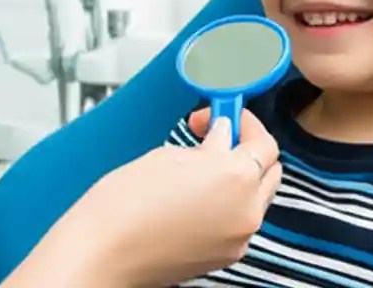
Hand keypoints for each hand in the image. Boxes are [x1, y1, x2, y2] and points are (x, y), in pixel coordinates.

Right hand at [51, 109, 282, 286]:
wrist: (104, 250)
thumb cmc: (124, 204)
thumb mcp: (167, 156)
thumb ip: (205, 147)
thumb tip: (221, 139)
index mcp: (235, 177)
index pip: (264, 143)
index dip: (245, 124)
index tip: (226, 117)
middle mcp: (247, 210)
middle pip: (269, 171)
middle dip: (246, 150)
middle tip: (215, 138)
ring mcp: (239, 237)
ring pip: (256, 199)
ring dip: (239, 180)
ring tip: (200, 170)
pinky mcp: (226, 256)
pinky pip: (239, 222)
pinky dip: (228, 206)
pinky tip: (196, 198)